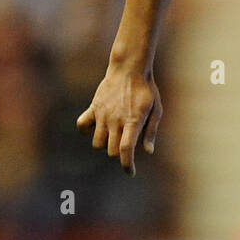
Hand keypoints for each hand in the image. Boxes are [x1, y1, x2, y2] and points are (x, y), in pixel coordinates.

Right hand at [76, 62, 161, 176]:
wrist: (129, 67)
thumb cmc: (147, 89)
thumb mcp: (156, 109)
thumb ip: (151, 131)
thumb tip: (148, 151)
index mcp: (133, 122)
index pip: (126, 150)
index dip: (127, 165)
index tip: (129, 172)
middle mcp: (116, 120)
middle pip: (111, 150)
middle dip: (119, 154)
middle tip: (126, 145)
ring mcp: (103, 114)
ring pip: (97, 143)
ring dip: (105, 144)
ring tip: (114, 136)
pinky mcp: (94, 108)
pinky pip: (82, 125)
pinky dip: (86, 131)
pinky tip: (95, 129)